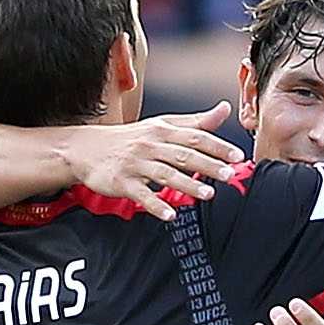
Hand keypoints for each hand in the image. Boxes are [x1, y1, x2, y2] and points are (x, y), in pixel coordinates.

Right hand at [63, 104, 242, 219]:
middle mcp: (150, 144)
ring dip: (188, 184)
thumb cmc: (130, 139)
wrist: (85, 149)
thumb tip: (225, 110)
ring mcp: (135, 164)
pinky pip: (141, 194)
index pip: (195, 136)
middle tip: (230, 175)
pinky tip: (171, 215)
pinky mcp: (121, 182)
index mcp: (163, 130)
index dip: (218, 146)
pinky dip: (156, 205)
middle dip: (209, 165)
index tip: (238, 156)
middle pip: (184, 154)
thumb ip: (195, 122)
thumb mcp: (161, 126)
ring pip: (165, 174)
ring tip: (209, 194)